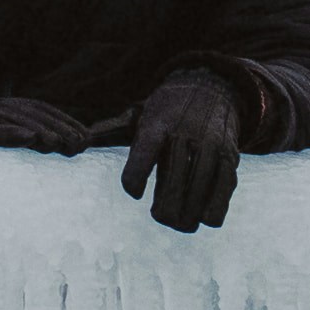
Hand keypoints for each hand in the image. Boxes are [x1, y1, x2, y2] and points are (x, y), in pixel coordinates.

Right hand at [0, 93, 83, 152]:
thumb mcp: (2, 155)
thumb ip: (27, 145)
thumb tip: (65, 147)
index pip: (36, 108)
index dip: (63, 120)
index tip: (86, 137)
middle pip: (27, 110)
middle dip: (57, 126)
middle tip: (79, 145)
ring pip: (10, 117)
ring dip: (39, 129)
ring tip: (60, 144)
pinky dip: (9, 132)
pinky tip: (31, 139)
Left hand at [113, 67, 248, 231]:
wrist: (213, 88)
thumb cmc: (167, 109)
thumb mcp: (138, 113)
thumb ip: (109, 130)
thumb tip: (79, 141)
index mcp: (157, 125)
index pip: (143, 156)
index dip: (134, 180)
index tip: (134, 192)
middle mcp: (185, 134)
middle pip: (173, 186)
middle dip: (165, 210)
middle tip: (160, 215)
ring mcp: (210, 147)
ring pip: (198, 194)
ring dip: (186, 216)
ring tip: (178, 222)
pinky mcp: (230, 158)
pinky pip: (223, 192)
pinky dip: (212, 211)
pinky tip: (203, 218)